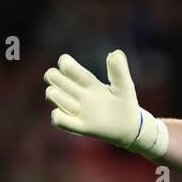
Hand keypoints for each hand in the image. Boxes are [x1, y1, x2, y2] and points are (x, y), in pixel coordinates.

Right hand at [44, 51, 166, 158]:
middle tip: (73, 88)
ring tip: (77, 105)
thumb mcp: (125, 85)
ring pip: (52, 94)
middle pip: (52, 77)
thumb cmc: (126, 104)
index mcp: (87, 81)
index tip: (76, 70)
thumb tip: (115, 53)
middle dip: (56, 78)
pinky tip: (74, 116)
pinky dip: (59, 117)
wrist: (130, 127)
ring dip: (61, 97)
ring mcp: (76, 110)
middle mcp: (78, 93)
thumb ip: (119, 70)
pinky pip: (58, 120)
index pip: (65, 64)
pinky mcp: (79, 126)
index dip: (65, 63)